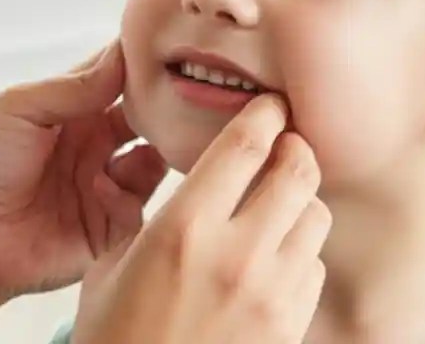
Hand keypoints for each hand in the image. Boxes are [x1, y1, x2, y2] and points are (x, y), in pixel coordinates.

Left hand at [0, 43, 167, 331]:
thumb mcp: (19, 109)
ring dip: (155, 151)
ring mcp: (102, 186)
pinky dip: (124, 195)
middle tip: (175, 102)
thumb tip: (123, 56)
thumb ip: (72, 87)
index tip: (167, 55)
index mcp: (72, 112)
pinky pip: (137, 208)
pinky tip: (98, 189)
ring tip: (146, 145)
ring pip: (152, 162)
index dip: (142, 68)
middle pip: (144, 120)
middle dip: (161, 110)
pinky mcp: (106, 229)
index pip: (118, 80)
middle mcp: (93, 145)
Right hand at [71, 95, 331, 343]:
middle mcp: (236, 253)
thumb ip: (143, 217)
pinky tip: (274, 260)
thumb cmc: (114, 342)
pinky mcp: (291, 327)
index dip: (265, 113)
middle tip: (284, 145)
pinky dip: (302, 254)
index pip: (246, 143)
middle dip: (294, 148)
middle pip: (297, 169)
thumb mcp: (109, 269)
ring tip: (277, 206)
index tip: (270, 105)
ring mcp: (271, 293)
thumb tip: (156, 180)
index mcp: (184, 227)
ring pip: (316, 216)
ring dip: (301, 201)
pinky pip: (315, 268)